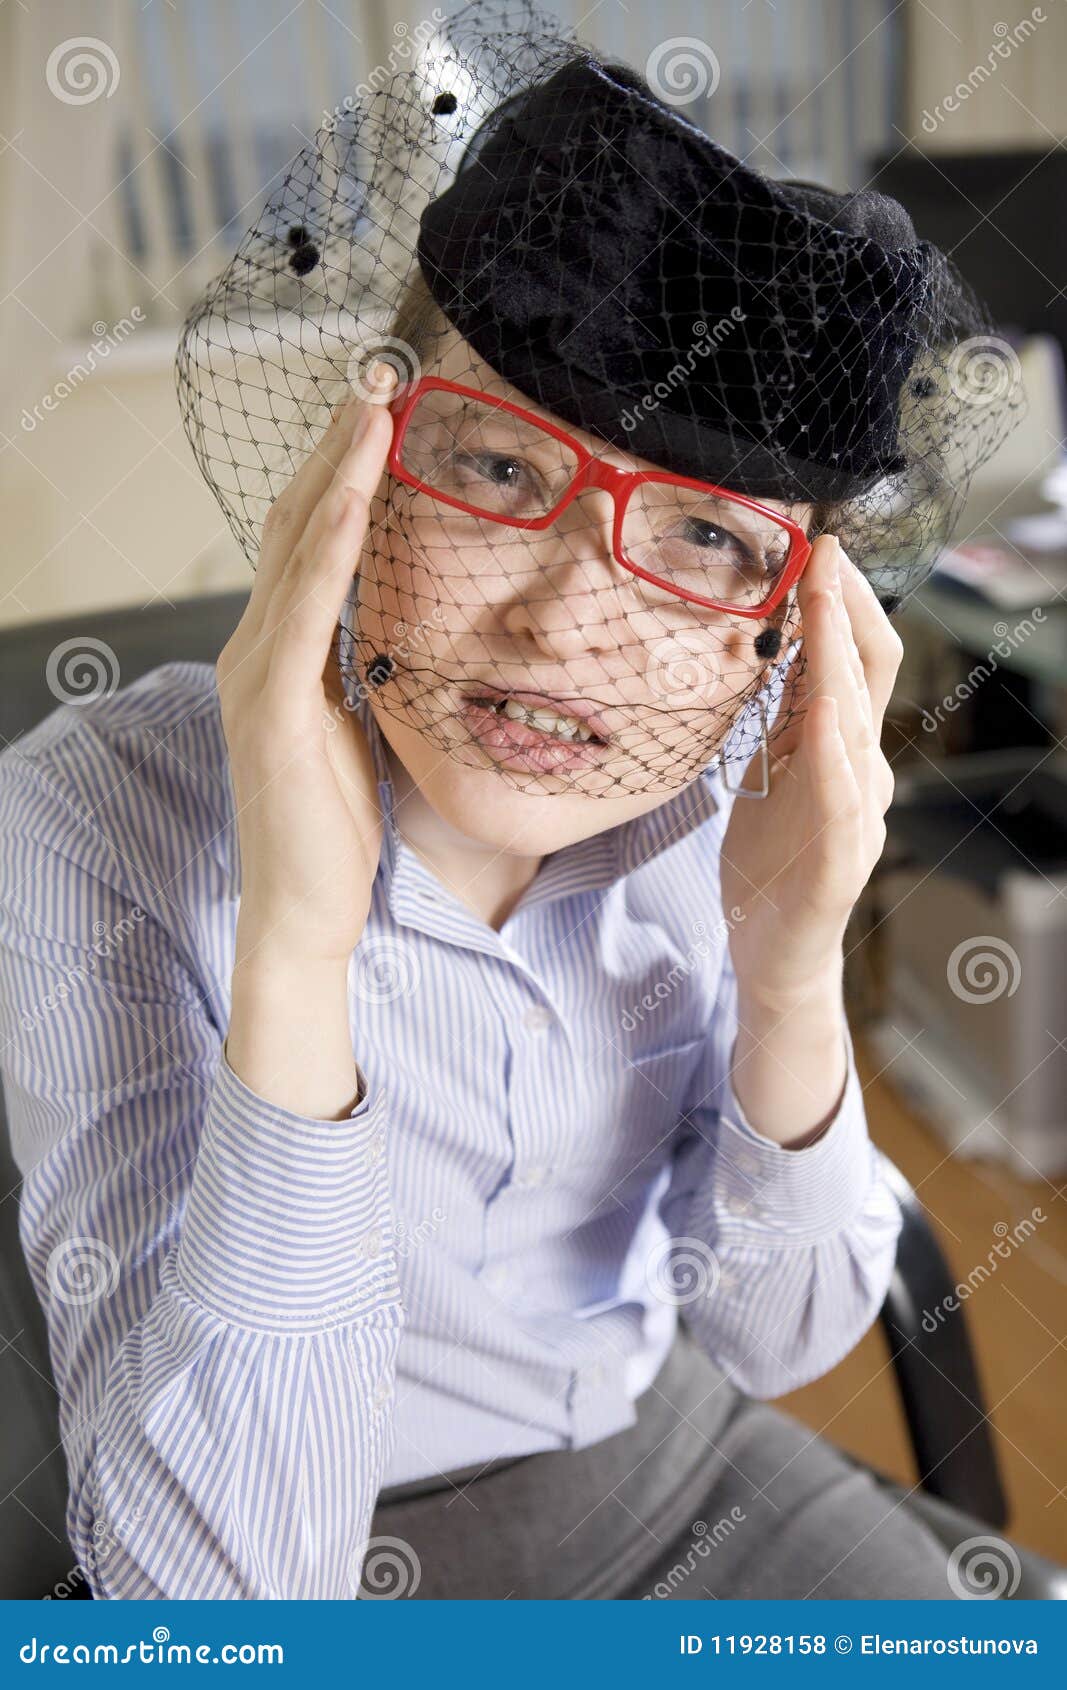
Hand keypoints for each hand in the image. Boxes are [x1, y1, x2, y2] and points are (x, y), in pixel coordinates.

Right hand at [216, 373, 395, 967]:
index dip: (340, 472)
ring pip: (298, 549)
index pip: (307, 540)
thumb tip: (397, 620)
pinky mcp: (271, 707)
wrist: (305, 907)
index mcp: (277, 651)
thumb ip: (360, 664)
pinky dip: (331, 546)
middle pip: (296, 524)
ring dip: (338, 472)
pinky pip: (303, 610)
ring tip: (371, 404)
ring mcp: (255, 673)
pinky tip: (358, 496)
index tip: (379, 409)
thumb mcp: (357, 723)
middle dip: (337, 447)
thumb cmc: (336, 825)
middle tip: (376, 373)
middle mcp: (254, 647)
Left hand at [720, 534, 902, 1012]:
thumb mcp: (769, 773)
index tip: (816, 548)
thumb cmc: (772, 860)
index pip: (849, 658)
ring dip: (838, 661)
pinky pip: (843, 801)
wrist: (771, 952)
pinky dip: (834, 754)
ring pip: (857, 724)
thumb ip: (784, 717)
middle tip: (824, 551)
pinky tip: (822, 716)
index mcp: (838, 748)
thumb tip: (781, 648)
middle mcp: (859, 771)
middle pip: (868, 673)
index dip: (839, 602)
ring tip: (821, 607)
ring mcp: (856, 815)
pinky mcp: (841, 862)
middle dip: (846, 608)